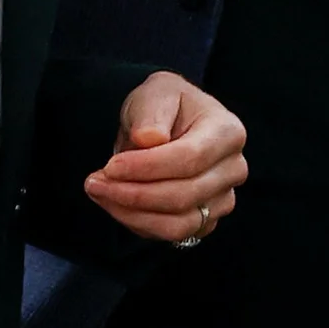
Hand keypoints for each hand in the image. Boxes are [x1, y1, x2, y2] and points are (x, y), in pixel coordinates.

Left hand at [83, 73, 247, 244]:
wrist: (168, 124)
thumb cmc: (164, 106)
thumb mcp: (156, 92)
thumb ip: (152, 112)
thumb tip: (149, 139)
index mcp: (228, 131)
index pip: (189, 158)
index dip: (147, 167)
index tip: (110, 166)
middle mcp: (233, 169)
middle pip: (183, 195)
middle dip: (133, 193)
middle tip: (95, 182)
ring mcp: (223, 199)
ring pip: (178, 224)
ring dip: (133, 213)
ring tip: (101, 193)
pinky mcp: (206, 221)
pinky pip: (171, 235)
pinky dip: (139, 223)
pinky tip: (117, 203)